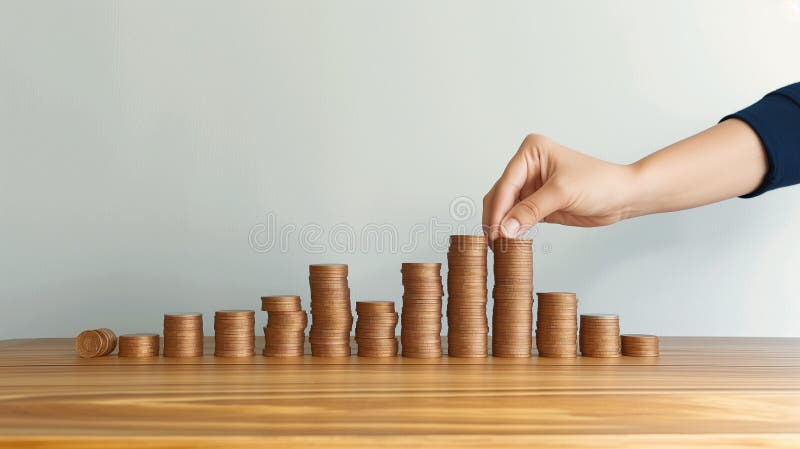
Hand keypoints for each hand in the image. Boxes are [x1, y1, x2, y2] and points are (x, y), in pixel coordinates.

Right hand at [482, 134, 636, 238]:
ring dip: (501, 225)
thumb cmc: (600, 183)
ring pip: (505, 208)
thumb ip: (530, 210)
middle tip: (493, 242)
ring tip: (499, 245)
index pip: (506, 183)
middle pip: (500, 194)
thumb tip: (505, 228)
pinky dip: (512, 229)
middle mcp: (527, 166)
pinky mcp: (537, 203)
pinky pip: (517, 217)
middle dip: (496, 218)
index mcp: (531, 152)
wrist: (622, 196)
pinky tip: (509, 241)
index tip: (494, 231)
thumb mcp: (562, 193)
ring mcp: (531, 185)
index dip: (498, 209)